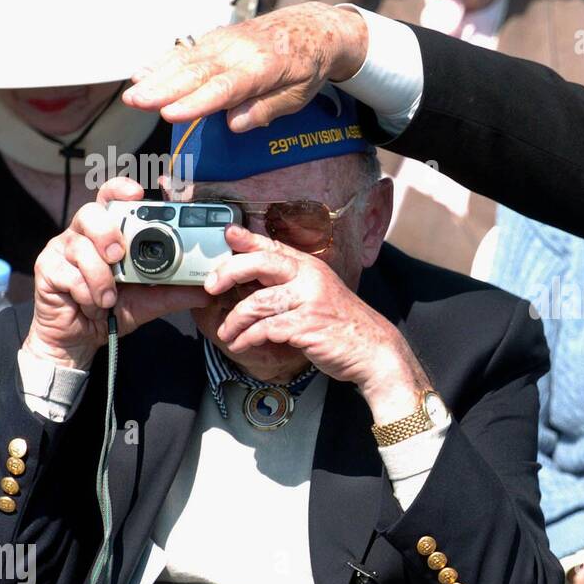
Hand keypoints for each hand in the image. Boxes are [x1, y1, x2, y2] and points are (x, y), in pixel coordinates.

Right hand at [24, 177, 212, 370]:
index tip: (137, 193)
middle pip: (91, 213)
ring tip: (108, 300)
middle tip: (118, 256)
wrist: (79, 338)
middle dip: (108, 233)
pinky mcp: (47, 269)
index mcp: (108, 233)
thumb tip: (207, 290)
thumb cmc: (111, 310)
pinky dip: (85, 293)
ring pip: (80, 247)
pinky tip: (91, 306)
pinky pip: (67, 273)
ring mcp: (61, 250)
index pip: (111, 199)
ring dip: (99, 276)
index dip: (121, 189)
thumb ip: (174, 292)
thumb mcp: (149, 302)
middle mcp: (83, 234)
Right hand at [123, 2, 368, 130]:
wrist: (313, 27)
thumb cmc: (307, 66)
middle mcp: (238, 50)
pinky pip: (186, 50)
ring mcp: (224, 41)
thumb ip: (267, 109)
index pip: (225, 87)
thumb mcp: (299, 94)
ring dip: (156, 76)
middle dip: (164, 89)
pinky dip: (162, 61)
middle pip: (197, 71)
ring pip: (185, 59)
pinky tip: (141, 73)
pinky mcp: (216, 37)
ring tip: (132, 94)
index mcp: (263, 67)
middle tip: (136, 103)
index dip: (197, 102)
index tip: (170, 114)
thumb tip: (234, 125)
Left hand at [205, 224, 428, 421]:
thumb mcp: (319, 295)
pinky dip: (248, 338)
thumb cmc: (342, 325)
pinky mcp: (307, 326)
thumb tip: (254, 284)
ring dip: (234, 320)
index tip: (225, 233)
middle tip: (210, 286)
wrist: (374, 349)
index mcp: (311, 268)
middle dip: (229, 272)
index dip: (247, 238)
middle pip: (260, 264)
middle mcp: (310, 278)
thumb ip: (292, 285)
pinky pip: (266, 329)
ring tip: (226, 333)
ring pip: (257, 303)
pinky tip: (242, 344)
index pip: (273, 246)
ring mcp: (310, 301)